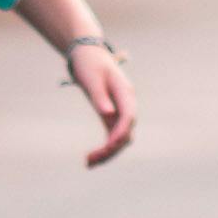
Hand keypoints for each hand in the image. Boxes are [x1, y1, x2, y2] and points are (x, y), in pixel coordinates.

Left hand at [61, 34, 135, 166]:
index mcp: (125, 93)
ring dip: (108, 152)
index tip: (108, 145)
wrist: (88, 55)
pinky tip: (91, 159)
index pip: (129, 116)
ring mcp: (120, 111)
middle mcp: (127, 104)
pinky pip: (112, 137)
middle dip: (112, 148)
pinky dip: (104, 149)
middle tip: (91, 158)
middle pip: (127, 132)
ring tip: (88, 163)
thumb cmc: (89, 64)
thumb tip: (108, 114)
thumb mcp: (91, 78)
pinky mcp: (112, 117)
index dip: (120, 132)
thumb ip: (100, 97)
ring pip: (121, 138)